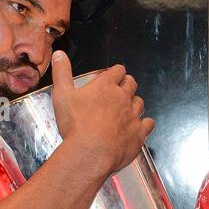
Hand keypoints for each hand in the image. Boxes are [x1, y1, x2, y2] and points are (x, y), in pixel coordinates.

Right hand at [50, 52, 155, 176]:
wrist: (90, 153)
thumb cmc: (76, 125)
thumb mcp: (62, 95)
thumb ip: (62, 73)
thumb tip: (59, 55)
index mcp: (106, 86)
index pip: (117, 70)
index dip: (116, 72)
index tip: (114, 75)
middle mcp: (123, 97)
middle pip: (131, 84)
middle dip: (127, 84)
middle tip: (121, 90)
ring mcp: (133, 115)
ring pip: (140, 102)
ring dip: (134, 103)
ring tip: (127, 109)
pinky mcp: (139, 133)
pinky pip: (148, 123)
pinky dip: (145, 123)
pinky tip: (140, 126)